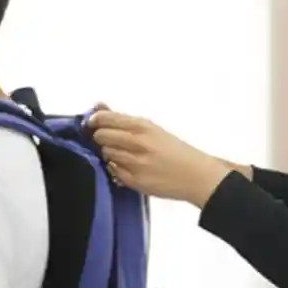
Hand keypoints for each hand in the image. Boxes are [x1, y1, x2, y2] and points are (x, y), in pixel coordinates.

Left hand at [86, 108, 234, 207]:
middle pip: (102, 137)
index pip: (106, 119)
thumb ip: (124, 120)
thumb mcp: (152, 129)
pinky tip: (126, 166)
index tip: (92, 123)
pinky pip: (113, 171)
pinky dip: (116, 167)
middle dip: (100, 137)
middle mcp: (138, 143)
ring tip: (122, 154)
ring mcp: (135, 163)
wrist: (196, 175)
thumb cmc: (175, 151)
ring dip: (109, 153)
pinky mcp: (135, 181)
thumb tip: (98, 106)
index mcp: (143, 126)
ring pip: (106, 154)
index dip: (94, 120)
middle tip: (107, 140)